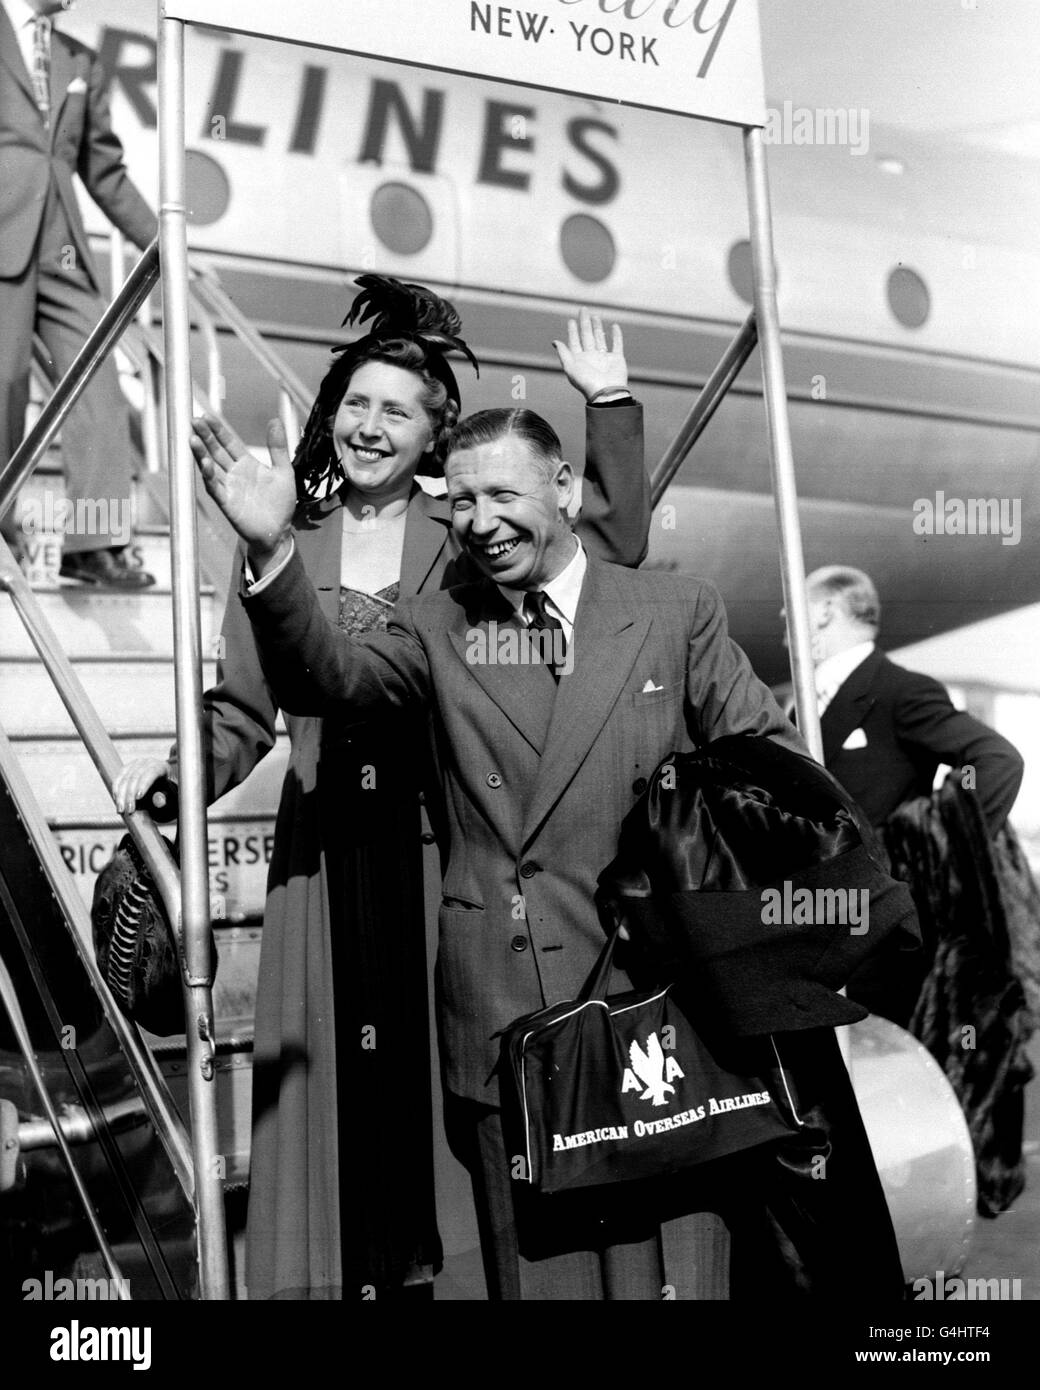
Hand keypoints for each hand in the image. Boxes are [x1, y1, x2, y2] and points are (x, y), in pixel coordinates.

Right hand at [114, 757, 169, 815]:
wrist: (161, 786)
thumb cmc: (168, 792)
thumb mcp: (170, 796)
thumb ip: (165, 798)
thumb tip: (160, 800)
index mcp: (161, 766)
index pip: (152, 773)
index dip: (144, 785)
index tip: (138, 798)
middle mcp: (148, 763)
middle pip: (136, 777)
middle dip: (130, 795)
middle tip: (129, 810)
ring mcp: (136, 764)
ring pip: (124, 779)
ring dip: (121, 795)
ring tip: (121, 810)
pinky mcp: (126, 769)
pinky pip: (118, 779)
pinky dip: (116, 791)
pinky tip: (117, 801)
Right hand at [190, 414, 295, 568]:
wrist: (279, 531)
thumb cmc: (280, 503)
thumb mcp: (283, 471)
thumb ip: (278, 448)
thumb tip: (275, 420)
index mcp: (246, 464)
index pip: (228, 443)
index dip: (218, 430)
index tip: (206, 416)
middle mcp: (233, 474)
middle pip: (216, 452)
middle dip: (205, 437)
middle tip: (194, 421)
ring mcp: (229, 488)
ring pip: (211, 468)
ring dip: (202, 455)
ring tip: (193, 439)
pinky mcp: (228, 504)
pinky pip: (216, 489)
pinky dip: (210, 477)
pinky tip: (205, 465)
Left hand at [552, 307, 627, 401]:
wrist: (607, 393)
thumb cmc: (587, 382)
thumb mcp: (570, 367)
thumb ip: (563, 353)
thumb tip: (554, 341)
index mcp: (579, 360)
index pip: (574, 342)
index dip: (572, 331)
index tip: (571, 320)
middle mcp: (591, 358)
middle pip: (587, 336)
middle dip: (585, 323)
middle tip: (583, 309)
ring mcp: (604, 358)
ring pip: (600, 338)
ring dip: (597, 327)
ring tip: (595, 316)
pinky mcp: (617, 359)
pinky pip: (617, 344)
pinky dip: (616, 335)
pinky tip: (614, 326)